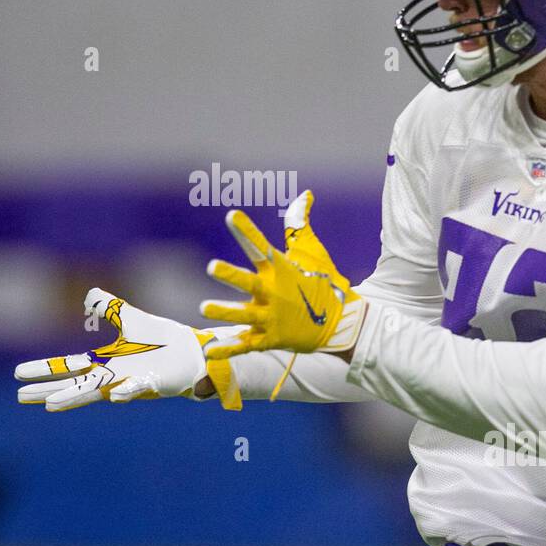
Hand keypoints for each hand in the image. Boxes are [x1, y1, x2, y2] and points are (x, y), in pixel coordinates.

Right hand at [16, 287, 240, 410]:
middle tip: (21, 396)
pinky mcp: (154, 382)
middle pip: (74, 383)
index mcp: (106, 361)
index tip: (19, 375)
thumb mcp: (130, 318)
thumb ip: (108, 308)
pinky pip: (137, 387)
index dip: (44, 369)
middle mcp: (114, 374)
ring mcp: (131, 380)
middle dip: (48, 390)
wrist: (193, 351)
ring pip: (98, 391)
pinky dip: (126, 391)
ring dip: (74, 397)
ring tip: (51, 405)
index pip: (68, 366)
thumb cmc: (163, 338)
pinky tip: (112, 396)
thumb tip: (88, 296)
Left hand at [199, 190, 364, 359]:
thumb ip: (299, 224)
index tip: (232, 215)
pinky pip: (246, 345)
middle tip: (211, 266)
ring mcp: (272, 317)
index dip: (247, 231)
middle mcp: (274, 292)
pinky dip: (229, 349)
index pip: (260, 246)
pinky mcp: (271, 339)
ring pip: (244, 315)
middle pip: (249, 282)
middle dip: (231, 274)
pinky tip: (210, 351)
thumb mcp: (312, 252)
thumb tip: (305, 194)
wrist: (341, 323)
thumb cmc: (322, 282)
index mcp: (281, 270)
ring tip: (204, 308)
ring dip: (225, 311)